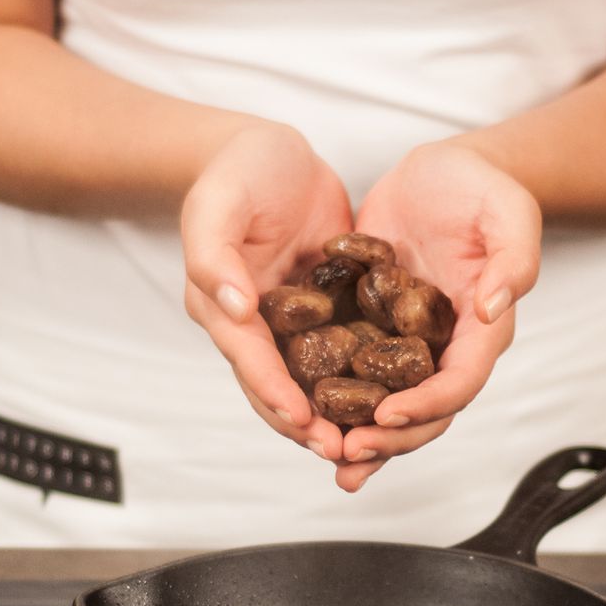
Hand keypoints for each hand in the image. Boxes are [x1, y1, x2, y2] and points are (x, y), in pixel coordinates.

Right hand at [182, 123, 353, 461]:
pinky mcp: (323, 312)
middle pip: (278, 387)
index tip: (304, 422)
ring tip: (366, 448)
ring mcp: (289, 324)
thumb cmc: (238, 169)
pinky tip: (391, 402)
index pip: (250, 361)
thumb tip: (236, 310)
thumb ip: (214, 256)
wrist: (271, 151)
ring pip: (310, 382)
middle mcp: (253, 327)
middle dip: (307, 424)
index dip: (275, 394)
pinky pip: (342, 353)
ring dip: (334, 416)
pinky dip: (359, 380)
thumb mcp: (218, 202)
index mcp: (221, 308)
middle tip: (342, 454)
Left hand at [337, 142, 541, 490]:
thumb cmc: (483, 189)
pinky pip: (355, 373)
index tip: (387, 413)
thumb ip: (513, 261)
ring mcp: (409, 344)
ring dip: (363, 436)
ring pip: (389, 404)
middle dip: (390, 438)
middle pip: (425, 412)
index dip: (427, 404)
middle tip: (348, 452)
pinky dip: (336, 400)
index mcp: (482, 330)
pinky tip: (305, 419)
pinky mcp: (375, 329)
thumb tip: (493, 309)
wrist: (445, 172)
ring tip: (329, 458)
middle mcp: (446, 348)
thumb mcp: (509, 213)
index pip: (461, 382)